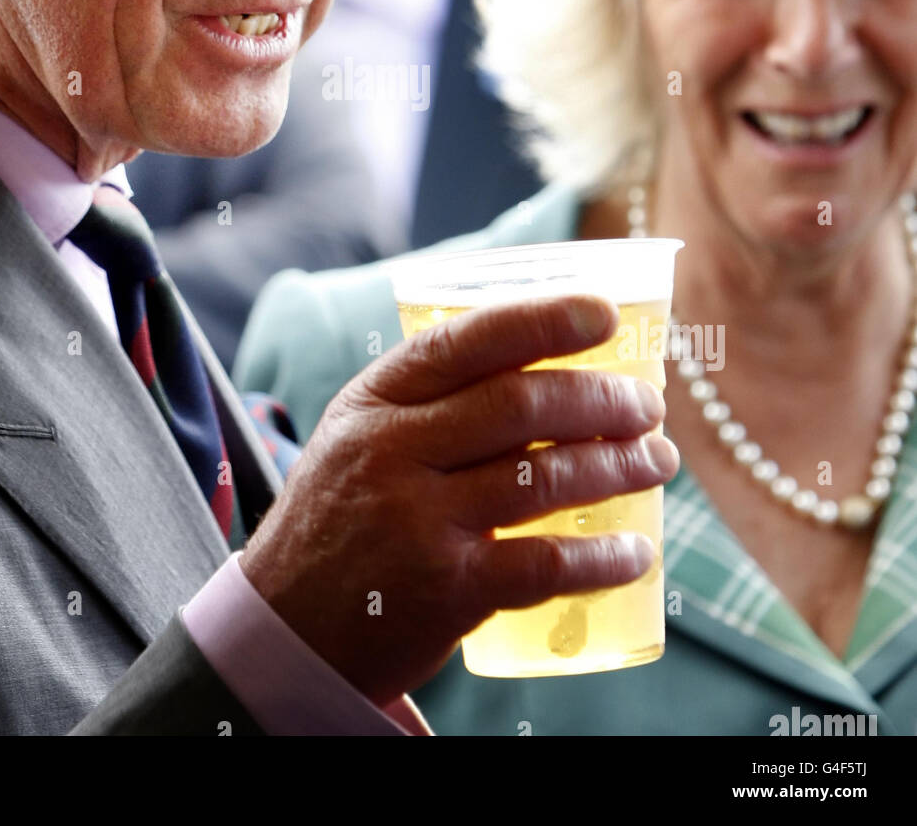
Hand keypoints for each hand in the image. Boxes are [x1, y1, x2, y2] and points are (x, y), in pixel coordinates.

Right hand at [239, 295, 678, 705]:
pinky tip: (635, 550)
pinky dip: (601, 557)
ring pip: (541, 478)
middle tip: (647, 406)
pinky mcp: (445, 591)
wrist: (284, 627)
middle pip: (519, 406)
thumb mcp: (357, 437)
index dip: (541, 321)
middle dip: (601, 400)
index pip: (465, 342)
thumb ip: (428, 403)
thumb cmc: (339, 517)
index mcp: (375, 402)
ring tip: (656, 463)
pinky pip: (543, 563)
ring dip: (617, 467)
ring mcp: (418, 521)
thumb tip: (543, 370)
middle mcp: (392, 452)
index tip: (602, 314)